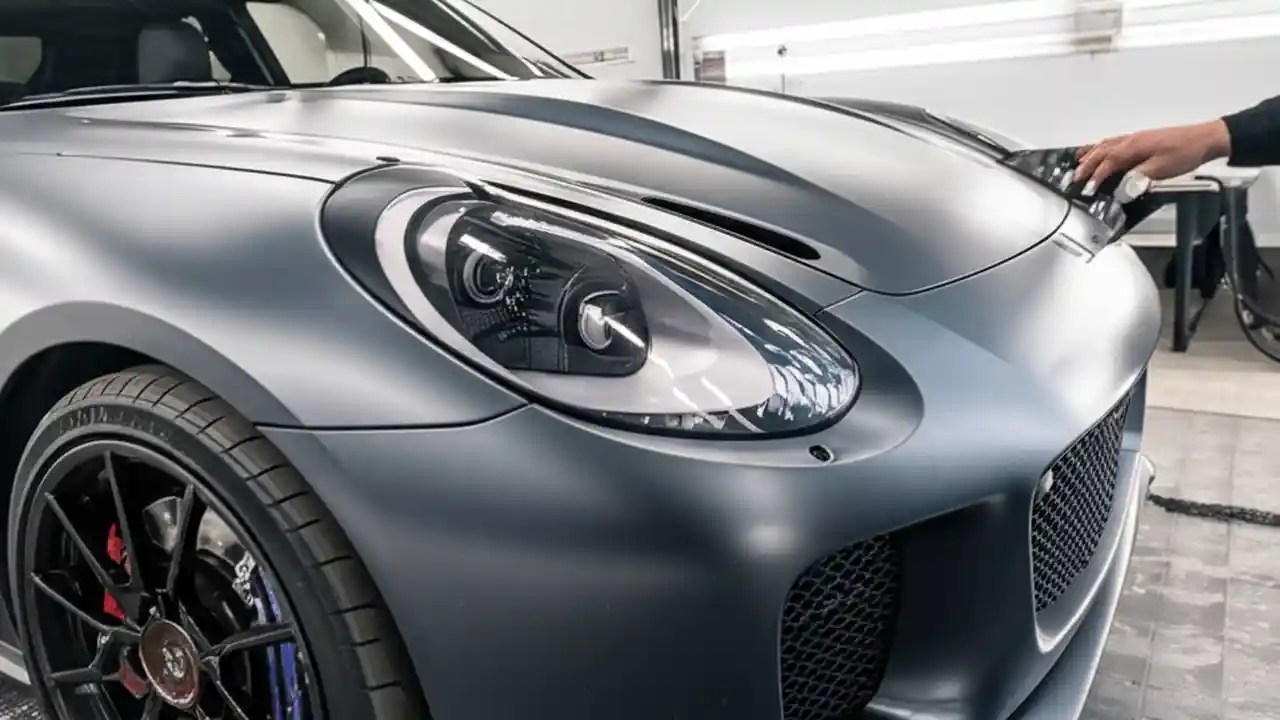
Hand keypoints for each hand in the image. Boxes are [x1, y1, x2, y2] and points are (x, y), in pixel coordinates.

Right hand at [1075, 120, 1231, 193]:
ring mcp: (1136, 138)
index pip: (1107, 163)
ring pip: (1106, 145)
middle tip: (1075, 178)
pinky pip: (1115, 142)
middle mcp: (1131, 140)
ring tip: (1079, 162)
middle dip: (1086, 165)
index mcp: (1133, 147)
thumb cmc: (1185, 152)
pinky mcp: (1142, 140)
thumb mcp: (1161, 170)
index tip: (1086, 189)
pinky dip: (1103, 148)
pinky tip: (1104, 151)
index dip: (1095, 177)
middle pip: (1101, 152)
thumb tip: (1120, 190)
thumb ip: (1138, 179)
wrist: (1205, 139)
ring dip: (1091, 154)